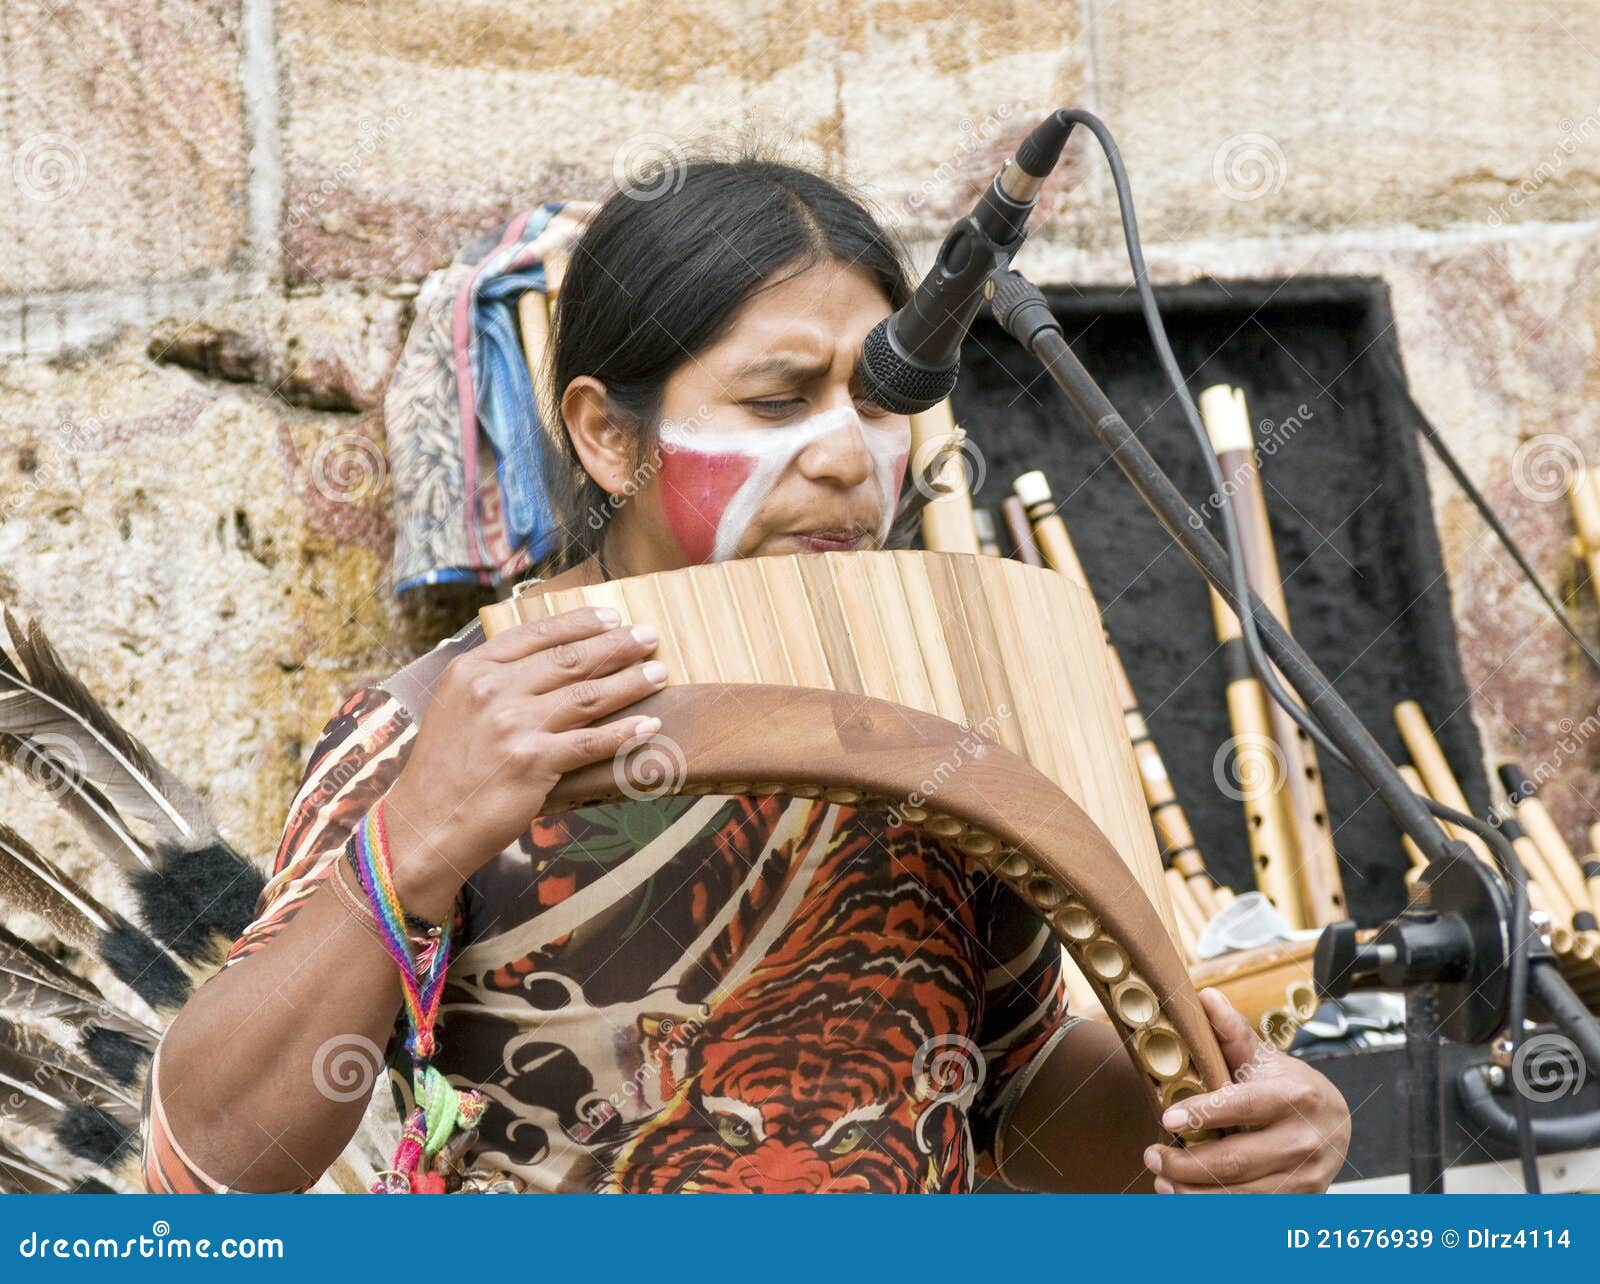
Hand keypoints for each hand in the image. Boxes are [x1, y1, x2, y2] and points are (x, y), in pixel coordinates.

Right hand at [383, 606, 667, 910]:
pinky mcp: (533, 763)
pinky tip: (649, 725)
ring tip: (659, 673)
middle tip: (649, 636)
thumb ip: (493, 680)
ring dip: (630, 682)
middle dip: (617, 645)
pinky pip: (591, 742)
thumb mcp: (455, 707)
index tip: (612, 616)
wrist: (426, 824)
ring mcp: (513, 726)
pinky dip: (625, 733)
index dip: (580, 622)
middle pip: (569, 659)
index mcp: (472, 669)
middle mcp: (492, 690)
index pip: (537, 633)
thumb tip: (547, 660)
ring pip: (587, 696)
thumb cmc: (445, 769)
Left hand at [1142, 987, 1350, 1192]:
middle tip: (1152, 1156)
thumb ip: (1232, 1032)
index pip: (1242, 1106)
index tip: (1166, 1118)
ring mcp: (1306, 1178)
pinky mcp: (1302, 1203)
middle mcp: (1303, 1141)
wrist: (1336, 1122)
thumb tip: (1205, 996)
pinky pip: (1254, 1215)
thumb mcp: (1265, 1056)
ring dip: (1196, 1194)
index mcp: (1293, 1097)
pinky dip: (1216, 1211)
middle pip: (1236, 1160)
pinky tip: (1186, 1200)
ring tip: (1162, 1181)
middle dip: (1187, 1162)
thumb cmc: (1287, 1085)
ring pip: (1243, 1197)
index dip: (1203, 1114)